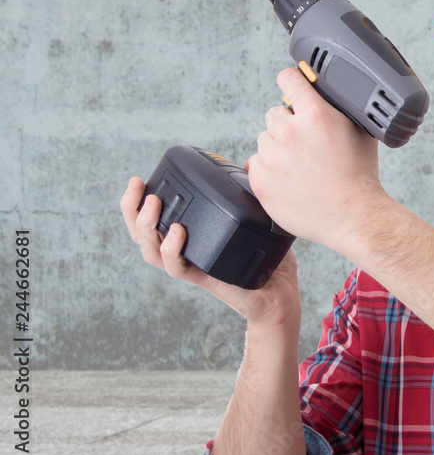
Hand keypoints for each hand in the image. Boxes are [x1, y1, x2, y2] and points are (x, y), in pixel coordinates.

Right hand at [120, 174, 300, 328]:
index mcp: (190, 234)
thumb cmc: (267, 255)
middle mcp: (185, 250)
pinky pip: (178, 267)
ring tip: (152, 204)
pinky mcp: (204, 277)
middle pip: (142, 234)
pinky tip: (176, 232)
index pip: (154, 219)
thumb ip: (250, 191)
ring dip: (146, 227)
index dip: (137, 203)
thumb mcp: (257, 218)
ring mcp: (192, 264)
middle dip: (132, 210)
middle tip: (136, 186)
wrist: (280, 292)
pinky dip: (172, 250)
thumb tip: (250, 162)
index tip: (138, 182)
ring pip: (152, 251)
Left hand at [246, 67, 387, 259]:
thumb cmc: (359, 174)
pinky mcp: (260, 179)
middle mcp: (290, 132)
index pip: (289, 79)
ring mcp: (272, 156)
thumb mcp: (358, 129)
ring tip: (299, 165)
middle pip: (275, 112)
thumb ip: (338, 107)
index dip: (291, 79)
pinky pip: (255, 162)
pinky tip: (288, 177)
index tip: (290, 83)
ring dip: (277, 147)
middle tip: (305, 143)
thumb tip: (327, 94)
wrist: (352, 214)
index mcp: (315, 114)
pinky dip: (268, 168)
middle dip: (288, 124)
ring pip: (265, 139)